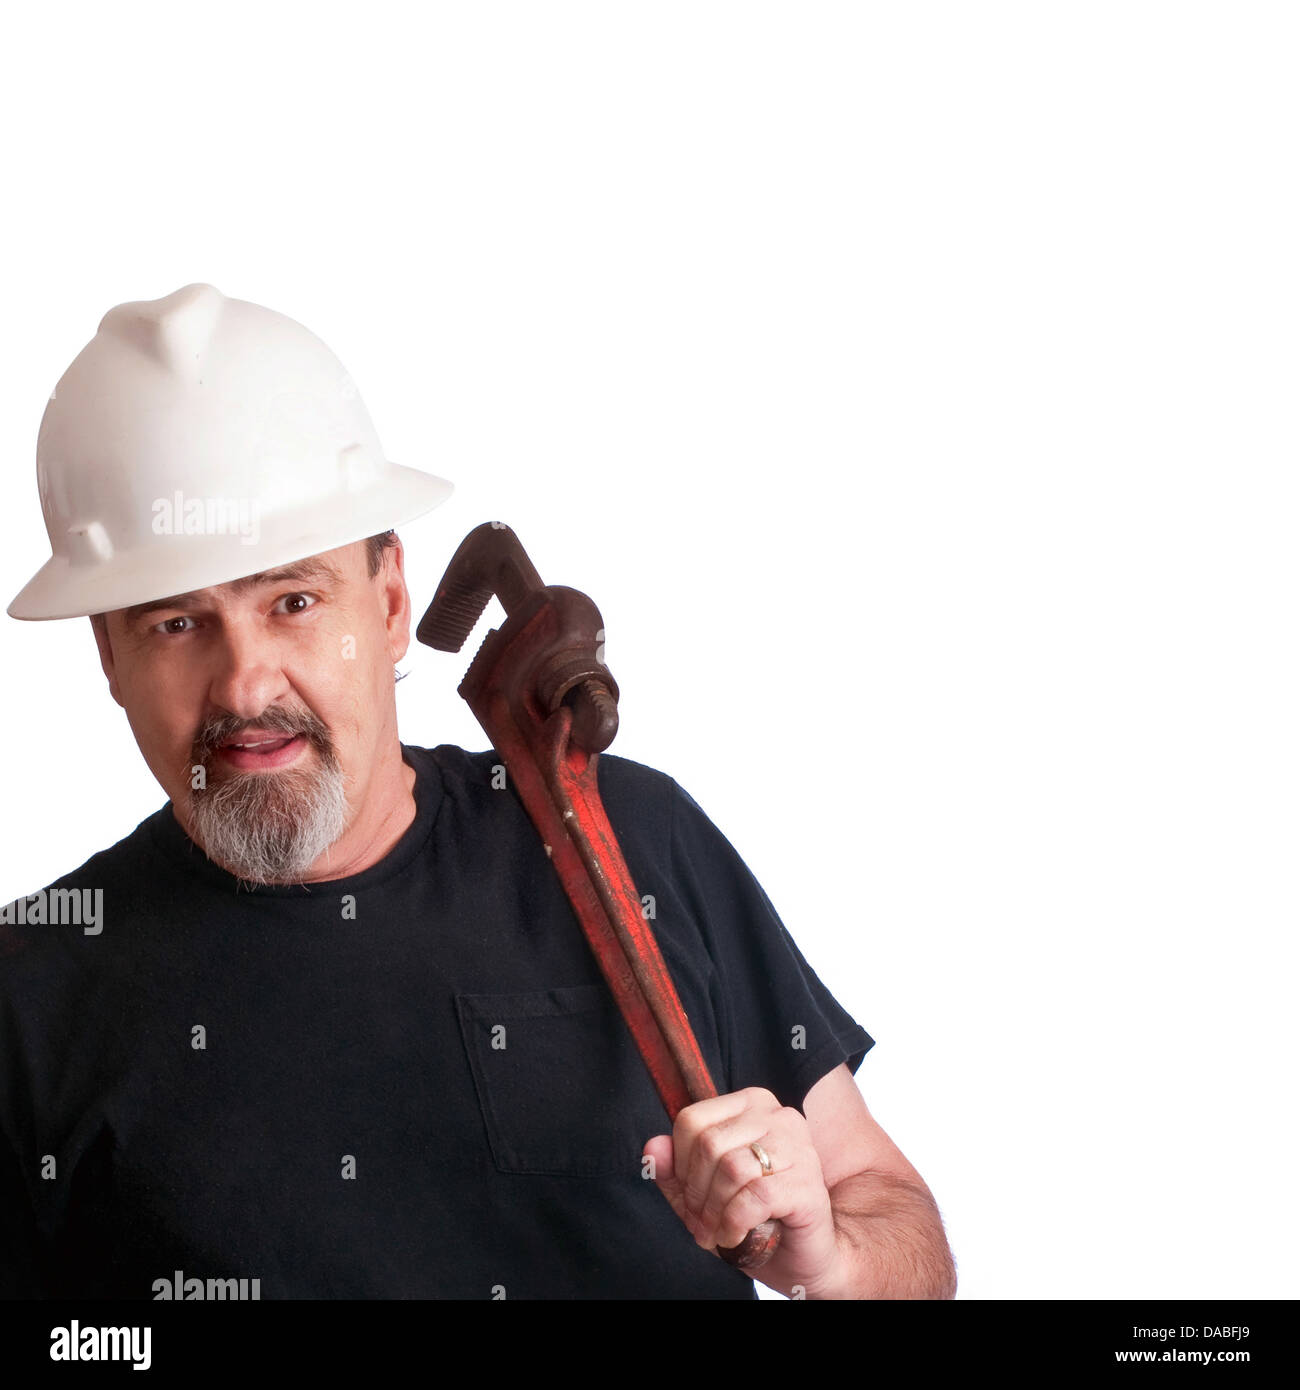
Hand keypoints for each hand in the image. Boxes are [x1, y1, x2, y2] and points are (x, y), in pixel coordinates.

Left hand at [642, 1086, 845, 1297]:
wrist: (805, 1257)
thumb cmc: (754, 1219)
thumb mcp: (703, 1195)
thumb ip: (674, 1172)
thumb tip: (653, 1147)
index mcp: (751, 1105)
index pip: (692, 1119)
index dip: (680, 1164)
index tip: (687, 1194)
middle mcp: (778, 1116)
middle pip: (709, 1144)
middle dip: (695, 1193)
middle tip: (699, 1223)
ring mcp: (798, 1147)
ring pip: (731, 1169)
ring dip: (714, 1212)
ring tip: (714, 1233)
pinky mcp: (808, 1183)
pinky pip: (754, 1197)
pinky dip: (734, 1223)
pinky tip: (734, 1236)